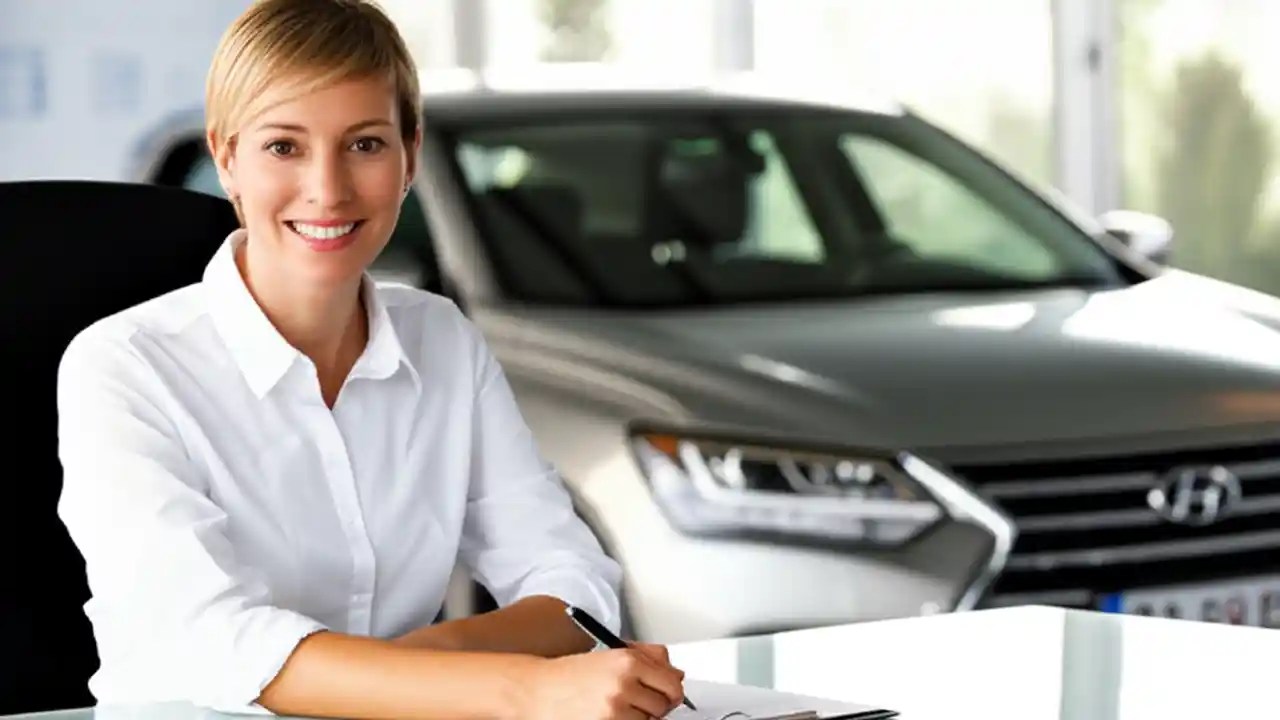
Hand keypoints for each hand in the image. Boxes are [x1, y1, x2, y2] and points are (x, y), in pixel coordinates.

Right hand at [516, 646, 686, 719]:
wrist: (536, 690)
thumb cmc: (569, 674)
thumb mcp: (610, 653)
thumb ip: (648, 656)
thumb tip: (676, 672)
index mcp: (628, 660)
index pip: (673, 683)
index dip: (671, 692)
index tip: (666, 695)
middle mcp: (623, 683)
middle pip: (664, 705)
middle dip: (655, 706)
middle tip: (638, 703)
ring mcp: (615, 709)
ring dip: (639, 718)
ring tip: (618, 709)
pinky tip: (612, 717)